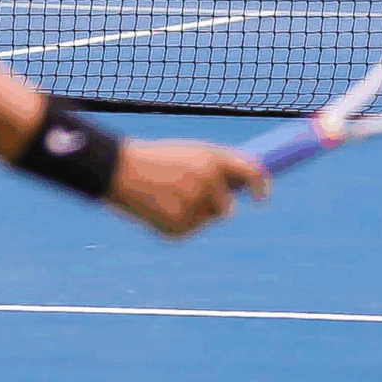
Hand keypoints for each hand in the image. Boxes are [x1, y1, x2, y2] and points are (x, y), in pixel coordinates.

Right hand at [108, 141, 270, 236]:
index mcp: (211, 158)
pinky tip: (158, 208)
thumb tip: (243, 184)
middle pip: (227, 206)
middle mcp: (208, 181)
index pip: (252, 173)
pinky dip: (178, 222)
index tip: (261, 197)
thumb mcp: (190, 152)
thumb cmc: (157, 159)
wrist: (119, 170)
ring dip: (194, 211)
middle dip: (214, 203)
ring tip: (167, 196)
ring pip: (207, 218)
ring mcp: (194, 205)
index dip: (261, 186)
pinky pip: (189, 228)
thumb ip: (218, 165)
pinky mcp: (180, 226)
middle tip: (187, 192)